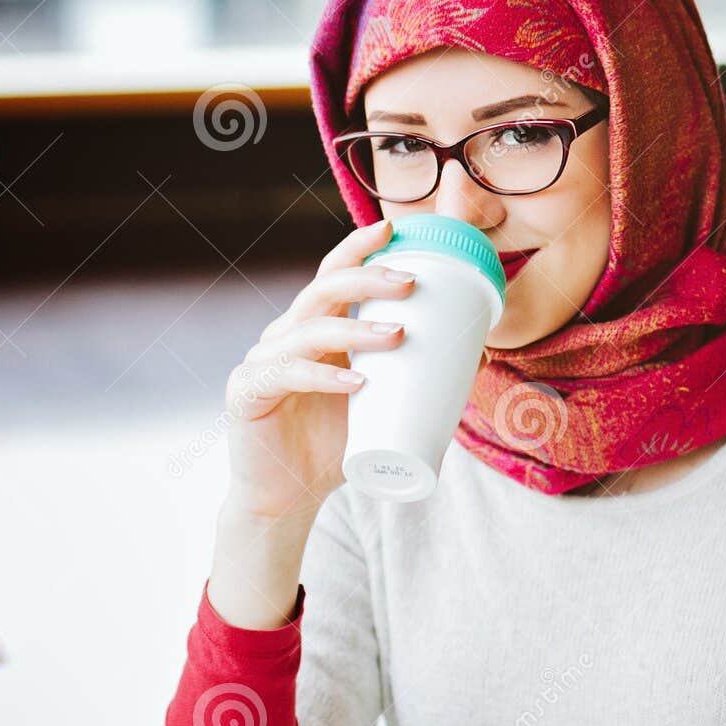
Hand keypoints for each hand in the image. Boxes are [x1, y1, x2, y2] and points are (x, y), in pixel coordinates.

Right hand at [222, 219, 414, 519]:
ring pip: (309, 329)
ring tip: (398, 335)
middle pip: (323, 289)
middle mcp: (287, 335)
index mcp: (316, 328)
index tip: (393, 228)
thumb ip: (412, 374)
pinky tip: (356, 382)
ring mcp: (263, 361)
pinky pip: (286, 374)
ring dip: (356, 329)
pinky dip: (324, 377)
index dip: (359, 248)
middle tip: (410, 281)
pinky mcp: (247, 392)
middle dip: (367, 277)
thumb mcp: (379, 401)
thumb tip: (477, 348)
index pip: (334, 274)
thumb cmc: (335, 444)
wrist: (287, 498)